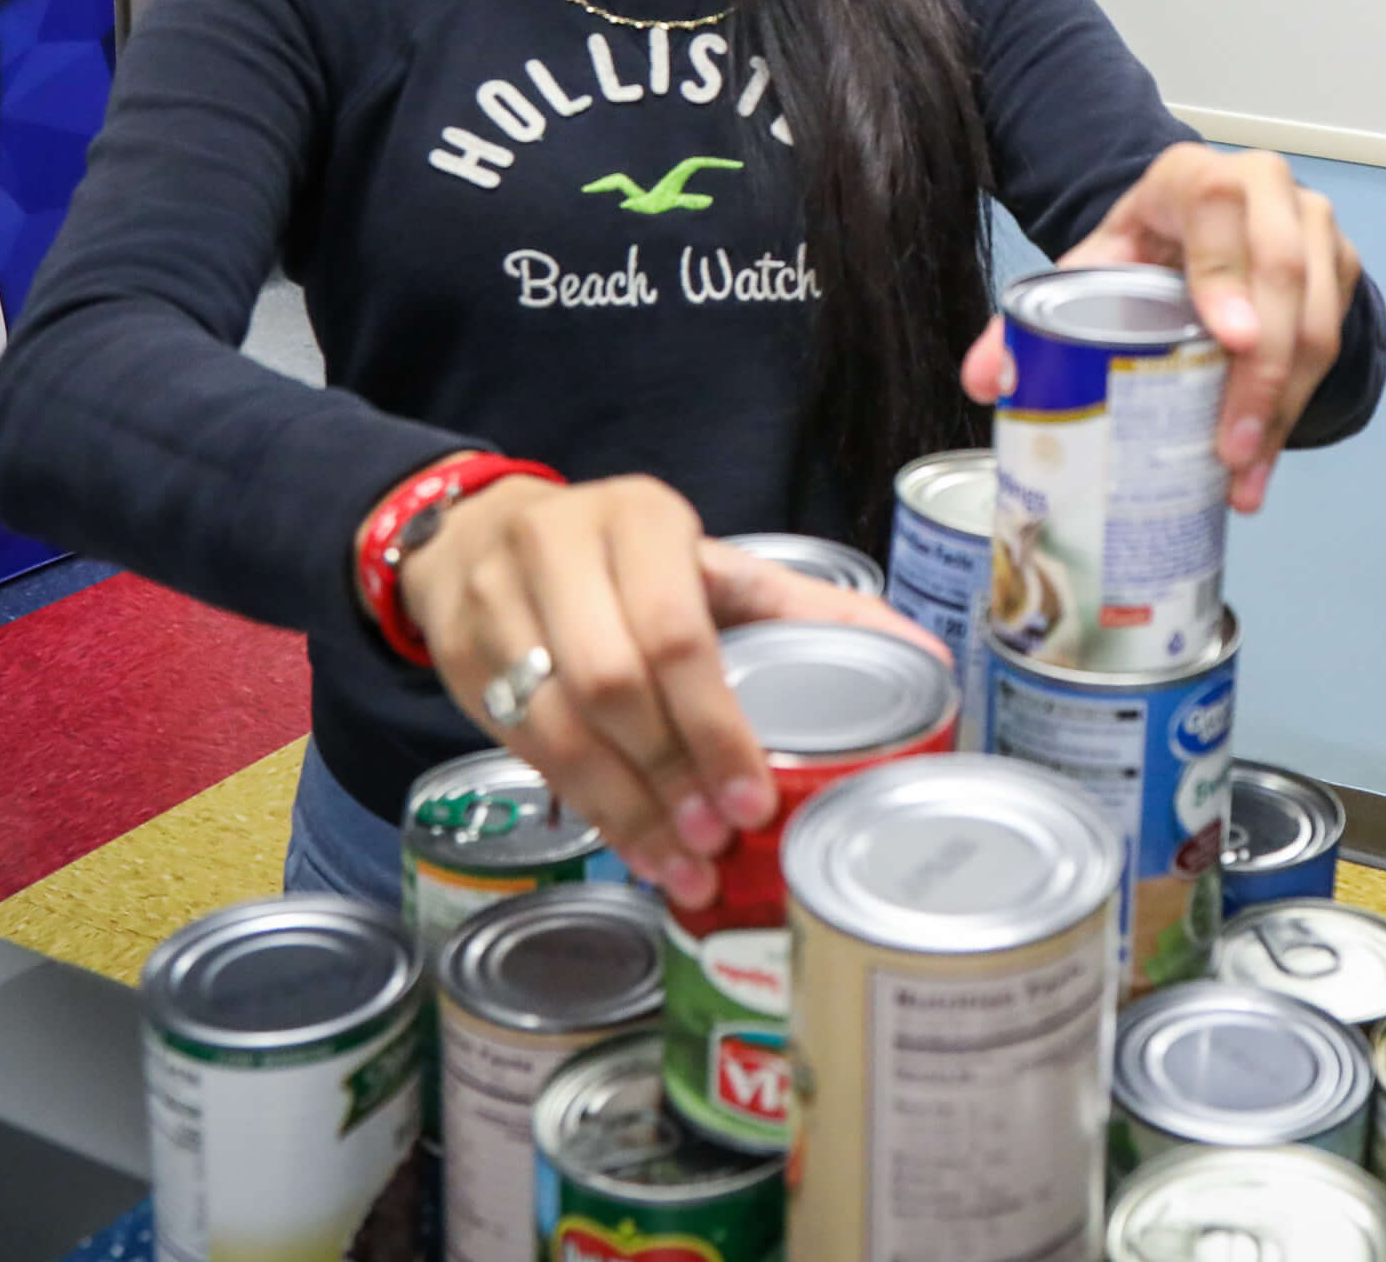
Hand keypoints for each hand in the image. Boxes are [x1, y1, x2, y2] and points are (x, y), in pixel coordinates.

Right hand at [394, 469, 951, 904]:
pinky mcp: (457, 656)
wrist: (480, 536)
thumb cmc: (626, 562)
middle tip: (719, 844)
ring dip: (626, 809)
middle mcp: (558, 548)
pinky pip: (522, 747)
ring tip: (683, 867)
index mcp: (640, 519)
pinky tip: (632, 847)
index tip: (754, 800)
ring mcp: (495, 602)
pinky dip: (585, 806)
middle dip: (672, 775)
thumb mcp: (711, 568)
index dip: (716, 726)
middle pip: (614, 682)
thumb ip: (808, 611)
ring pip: (558, 725)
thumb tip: (928, 657)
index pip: (679, 632)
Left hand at [959, 144, 1357, 512]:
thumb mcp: (1092, 268)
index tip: (1227, 340)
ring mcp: (1314, 227)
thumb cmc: (1148, 248)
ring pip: (1317, 319)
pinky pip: (1333, 342)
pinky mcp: (1341, 268)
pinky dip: (1298, 408)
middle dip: (1261, 372)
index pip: (1219, 208)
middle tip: (1228, 446)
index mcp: (1192, 176)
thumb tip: (985, 381)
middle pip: (1283, 274)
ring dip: (1284, 404)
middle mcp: (1266, 189)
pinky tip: (1263, 458)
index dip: (1225, 274)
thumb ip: (1026, 319)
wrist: (1204, 224)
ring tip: (1242, 470)